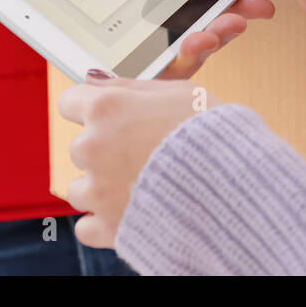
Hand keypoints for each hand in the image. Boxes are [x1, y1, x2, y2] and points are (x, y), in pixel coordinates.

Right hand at [0, 0, 273, 75]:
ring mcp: (123, 10)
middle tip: (229, 24)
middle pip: (153, 53)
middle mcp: (96, 24)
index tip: (190, 45)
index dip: (155, 62)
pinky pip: (182, 11)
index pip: (113, 60)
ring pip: (173, 37)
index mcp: (63, 18)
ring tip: (246, 9)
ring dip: (213, 28)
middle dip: (197, 44)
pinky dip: (213, 8)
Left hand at [58, 76, 208, 247]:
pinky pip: (86, 227)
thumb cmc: (211, 132)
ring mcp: (98, 190)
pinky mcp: (108, 227)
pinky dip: (103, 223)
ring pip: (80, 190)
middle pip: (79, 148)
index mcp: (106, 108)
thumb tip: (93, 79)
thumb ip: (128, 87)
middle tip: (142, 155)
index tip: (108, 118)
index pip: (69, 102)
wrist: (236, 182)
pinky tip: (129, 214)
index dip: (89, 109)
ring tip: (140, 187)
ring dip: (101, 188)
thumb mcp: (176, 92)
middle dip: (104, 151)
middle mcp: (94, 146)